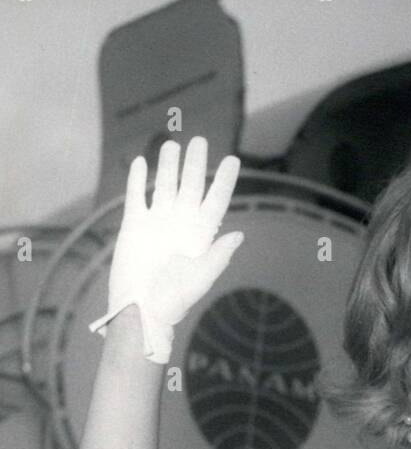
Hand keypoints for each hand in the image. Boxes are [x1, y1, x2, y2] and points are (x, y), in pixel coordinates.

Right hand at [91, 137, 243, 363]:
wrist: (140, 307)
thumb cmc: (173, 299)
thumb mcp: (201, 278)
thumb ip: (218, 255)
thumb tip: (238, 235)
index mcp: (200, 235)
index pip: (215, 201)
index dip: (224, 181)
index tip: (233, 160)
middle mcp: (181, 224)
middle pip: (191, 186)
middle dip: (195, 164)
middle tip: (199, 141)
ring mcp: (158, 223)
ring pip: (165, 186)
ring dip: (168, 166)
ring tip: (172, 144)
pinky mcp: (135, 225)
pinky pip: (137, 196)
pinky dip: (138, 179)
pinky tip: (141, 162)